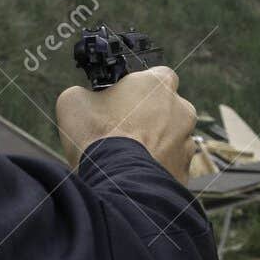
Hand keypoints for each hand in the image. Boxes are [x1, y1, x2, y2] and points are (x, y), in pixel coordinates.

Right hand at [57, 65, 196, 183]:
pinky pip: (169, 166)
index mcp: (159, 83)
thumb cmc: (98, 136)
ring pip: (170, 139)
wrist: (117, 183)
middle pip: (165, 109)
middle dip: (147, 118)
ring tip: (125, 157)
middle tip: (121, 131)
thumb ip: (85, 93)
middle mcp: (182, 110)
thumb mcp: (73, 101)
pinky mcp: (185, 171)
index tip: (120, 100)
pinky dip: (155, 169)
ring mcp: (187, 142)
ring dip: (153, 145)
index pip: (154, 76)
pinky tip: (134, 174)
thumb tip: (85, 100)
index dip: (136, 88)